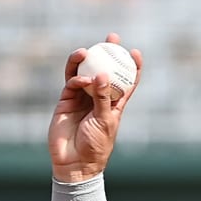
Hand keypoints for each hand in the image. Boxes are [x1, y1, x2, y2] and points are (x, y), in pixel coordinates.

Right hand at [49, 32, 142, 182]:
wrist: (74, 162)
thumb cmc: (96, 145)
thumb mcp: (105, 121)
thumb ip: (104, 98)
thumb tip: (104, 74)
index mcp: (115, 104)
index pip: (126, 81)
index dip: (132, 66)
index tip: (135, 52)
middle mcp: (98, 98)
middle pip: (104, 70)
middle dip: (107, 53)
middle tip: (112, 38)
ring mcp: (81, 98)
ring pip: (84, 73)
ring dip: (86, 60)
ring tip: (86, 51)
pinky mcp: (66, 102)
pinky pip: (71, 84)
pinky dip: (76, 79)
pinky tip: (81, 80)